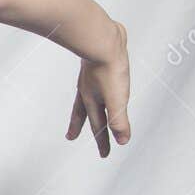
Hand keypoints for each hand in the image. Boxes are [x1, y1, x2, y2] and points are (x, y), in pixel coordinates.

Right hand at [67, 19, 130, 155]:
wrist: (102, 40)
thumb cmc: (108, 68)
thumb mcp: (117, 98)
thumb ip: (119, 119)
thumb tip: (122, 140)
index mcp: (94, 102)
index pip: (99, 126)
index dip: (104, 141)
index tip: (105, 154)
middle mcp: (88, 92)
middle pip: (86, 115)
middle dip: (83, 128)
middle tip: (72, 137)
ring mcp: (90, 79)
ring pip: (84, 98)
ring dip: (82, 107)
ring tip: (80, 110)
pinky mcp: (96, 65)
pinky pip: (91, 81)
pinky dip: (89, 87)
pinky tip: (91, 82)